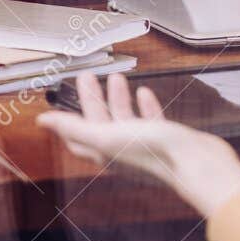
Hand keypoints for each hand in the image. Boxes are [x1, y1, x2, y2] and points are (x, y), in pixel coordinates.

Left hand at [37, 72, 239, 218]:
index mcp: (104, 152)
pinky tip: (144, 93)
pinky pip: (150, 121)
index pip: (77, 136)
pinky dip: (144, 106)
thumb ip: (73, 128)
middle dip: (92, 100)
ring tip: (116, 77)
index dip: (66, 119)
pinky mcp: (165, 140)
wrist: (197, 164)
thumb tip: (42, 122)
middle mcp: (122, 151)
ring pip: (125, 120)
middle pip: (100, 123)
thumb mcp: (106, 135)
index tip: (61, 96)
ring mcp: (144, 146)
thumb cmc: (153, 153)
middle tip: (87, 76)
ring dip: (118, 99)